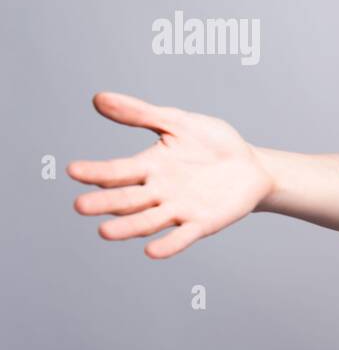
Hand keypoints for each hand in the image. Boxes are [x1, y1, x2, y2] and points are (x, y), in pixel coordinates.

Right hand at [68, 92, 273, 257]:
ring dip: (127, 227)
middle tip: (80, 205)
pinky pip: (182, 237)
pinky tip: (152, 251)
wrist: (252, 166)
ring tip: (105, 232)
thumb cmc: (214, 144)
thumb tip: (99, 98)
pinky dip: (168, 245)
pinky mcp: (202, 223)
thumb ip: (141, 114)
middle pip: (126, 199)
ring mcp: (179, 209)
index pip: (117, 171)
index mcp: (149, 166)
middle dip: (104, 203)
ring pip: (147, 221)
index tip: (73, 170)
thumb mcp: (179, 123)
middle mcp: (158, 191)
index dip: (96, 171)